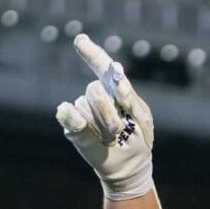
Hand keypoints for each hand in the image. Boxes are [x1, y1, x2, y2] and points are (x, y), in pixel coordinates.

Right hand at [55, 34, 155, 199]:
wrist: (128, 168)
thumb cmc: (137, 140)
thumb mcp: (142, 119)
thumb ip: (129, 98)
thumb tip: (116, 79)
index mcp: (115, 90)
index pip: (102, 66)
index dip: (91, 53)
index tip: (80, 40)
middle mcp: (97, 97)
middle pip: (95, 90)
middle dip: (108, 111)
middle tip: (119, 129)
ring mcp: (83, 111)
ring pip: (86, 106)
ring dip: (102, 125)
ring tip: (112, 139)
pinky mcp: (73, 127)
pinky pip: (67, 113)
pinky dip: (71, 117)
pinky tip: (83, 127)